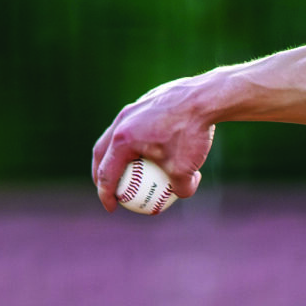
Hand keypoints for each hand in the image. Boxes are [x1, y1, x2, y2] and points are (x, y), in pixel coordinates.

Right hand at [90, 77, 215, 210]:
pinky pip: (134, 125)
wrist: (205, 97)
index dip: (106, 194)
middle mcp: (122, 122)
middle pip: (102, 152)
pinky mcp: (145, 102)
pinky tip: (152, 149)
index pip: (106, 173)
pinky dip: (135, 140)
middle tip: (108, 189)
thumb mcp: (187, 170)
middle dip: (100, 173)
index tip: (112, 207)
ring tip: (127, 169)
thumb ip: (180, 188)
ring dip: (117, 154)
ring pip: (116, 136)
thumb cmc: (192, 133)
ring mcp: (132, 109)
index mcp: (123, 140)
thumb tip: (179, 194)